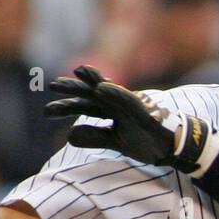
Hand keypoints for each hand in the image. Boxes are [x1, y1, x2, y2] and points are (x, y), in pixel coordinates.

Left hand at [46, 66, 213, 172]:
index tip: (47, 111)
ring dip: (93, 80)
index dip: (67, 106)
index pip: (86, 106)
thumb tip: (69, 136)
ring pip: (108, 89)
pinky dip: (114, 92)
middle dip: (74, 89)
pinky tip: (101, 87)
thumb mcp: (115, 142)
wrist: (172, 147)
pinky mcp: (141, 109)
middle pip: (92, 93)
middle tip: (52, 85)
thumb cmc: (146, 141)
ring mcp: (130, 104)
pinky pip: (126, 98)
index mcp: (111, 111)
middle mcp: (118, 104)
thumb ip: (95, 137)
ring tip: (78, 71)